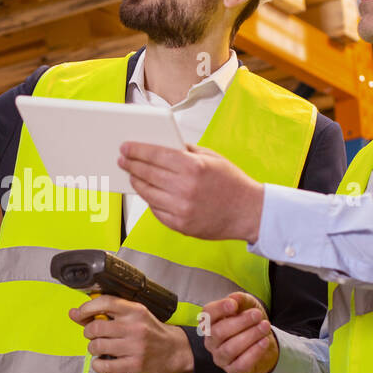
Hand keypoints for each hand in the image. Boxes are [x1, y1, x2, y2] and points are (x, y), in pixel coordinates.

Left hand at [68, 295, 193, 372]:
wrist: (174, 350)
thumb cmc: (151, 331)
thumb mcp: (134, 315)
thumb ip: (106, 313)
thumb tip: (74, 313)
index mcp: (135, 310)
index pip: (104, 302)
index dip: (86, 308)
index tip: (80, 314)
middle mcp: (135, 327)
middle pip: (96, 328)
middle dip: (89, 332)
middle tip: (94, 335)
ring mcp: (135, 347)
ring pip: (97, 346)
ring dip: (93, 348)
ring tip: (100, 348)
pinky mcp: (134, 365)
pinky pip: (104, 365)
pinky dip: (97, 364)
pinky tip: (103, 361)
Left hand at [118, 142, 262, 242]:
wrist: (249, 212)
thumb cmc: (232, 183)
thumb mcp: (212, 158)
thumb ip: (186, 151)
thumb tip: (160, 147)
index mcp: (193, 167)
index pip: (155, 155)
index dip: (137, 150)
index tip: (125, 147)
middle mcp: (185, 188)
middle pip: (147, 174)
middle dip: (131, 165)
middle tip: (123, 160)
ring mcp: (181, 209)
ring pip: (147, 194)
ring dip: (137, 183)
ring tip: (133, 176)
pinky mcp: (181, 225)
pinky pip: (156, 211)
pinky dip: (150, 200)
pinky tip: (148, 193)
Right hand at [201, 292, 278, 372]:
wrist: (265, 343)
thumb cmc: (251, 323)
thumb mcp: (249, 306)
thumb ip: (241, 300)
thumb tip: (234, 298)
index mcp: (211, 323)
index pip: (207, 315)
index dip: (219, 309)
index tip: (234, 305)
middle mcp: (211, 341)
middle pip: (218, 332)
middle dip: (240, 322)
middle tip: (258, 315)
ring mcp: (220, 357)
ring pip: (230, 348)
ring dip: (250, 336)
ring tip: (265, 327)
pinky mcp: (233, 370)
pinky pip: (241, 364)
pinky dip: (254, 352)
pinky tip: (264, 342)